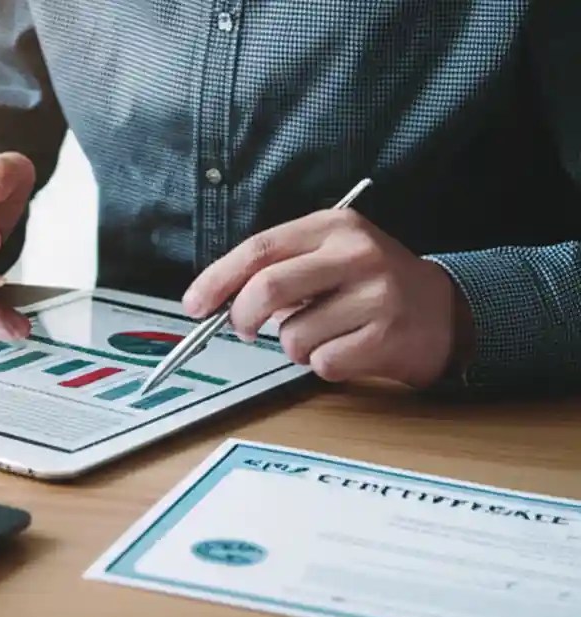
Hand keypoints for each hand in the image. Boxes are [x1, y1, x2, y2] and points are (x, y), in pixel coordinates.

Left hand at [183, 209, 473, 387]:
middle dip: (242, 316)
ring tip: (326, 333)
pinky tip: (350, 348)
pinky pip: (322, 362)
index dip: (217, 279)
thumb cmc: (370, 286)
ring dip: (294, 345)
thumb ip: (277, 269)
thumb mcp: (328, 258)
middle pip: (268, 288)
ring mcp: (376, 294)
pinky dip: (324, 364)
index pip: (259, 249)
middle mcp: (356, 254)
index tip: (194, 305)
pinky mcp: (387, 336)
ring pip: (292, 335)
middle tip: (244, 329)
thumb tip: (215, 300)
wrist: (446, 312)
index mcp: (334, 227)